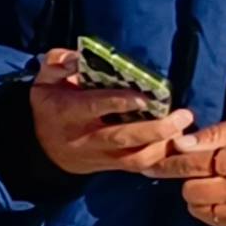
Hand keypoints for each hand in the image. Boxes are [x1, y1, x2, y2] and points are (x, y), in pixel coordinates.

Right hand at [27, 49, 192, 179]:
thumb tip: (79, 57)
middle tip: (183, 115)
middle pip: (122, 137)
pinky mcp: (110, 166)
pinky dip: (159, 158)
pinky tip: (175, 143)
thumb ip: (59, 63)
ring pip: (134, 158)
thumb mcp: (44, 81)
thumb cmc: (50, 106)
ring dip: (162, 145)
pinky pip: (138, 167)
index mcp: (66, 112)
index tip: (144, 97)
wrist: (43, 149)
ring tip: (183, 128)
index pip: (94, 107)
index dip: (119, 102)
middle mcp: (84, 138)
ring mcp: (99, 156)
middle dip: (155, 129)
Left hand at [168, 111, 225, 225]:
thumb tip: (182, 143)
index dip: (168, 163)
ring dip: (197, 196)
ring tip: (210, 182)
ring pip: (198, 209)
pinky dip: (210, 210)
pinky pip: (213, 222)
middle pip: (189, 190)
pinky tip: (220, 196)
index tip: (151, 163)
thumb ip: (217, 133)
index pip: (192, 163)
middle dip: (186, 178)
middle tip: (194, 169)